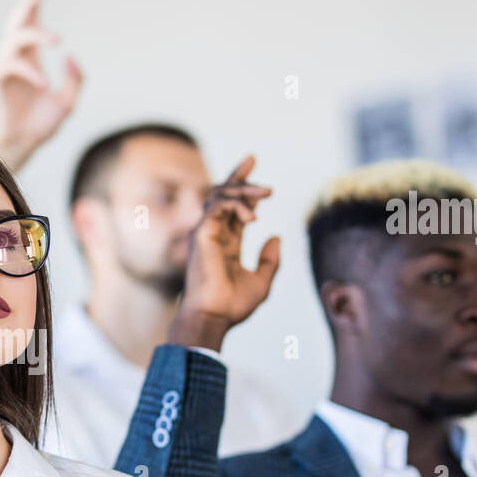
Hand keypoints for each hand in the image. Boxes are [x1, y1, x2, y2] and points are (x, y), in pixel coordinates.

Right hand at [0, 0, 82, 172]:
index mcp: (28, 63)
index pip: (29, 28)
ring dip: (37, 35)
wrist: (18, 148)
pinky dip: (30, 72)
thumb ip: (74, 80)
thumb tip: (69, 55)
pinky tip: (43, 85)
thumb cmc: (38, 128)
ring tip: (57, 39)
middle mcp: (13, 62)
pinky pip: (11, 64)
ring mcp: (0, 69)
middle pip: (16, 23)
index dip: (34, 8)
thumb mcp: (66, 103)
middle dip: (27, 5)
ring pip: (14, 38)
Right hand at [168, 155, 279, 350]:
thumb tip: (276, 236)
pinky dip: (236, 205)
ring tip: (266, 192)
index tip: (262, 184)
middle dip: (238, 176)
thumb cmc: (232, 306)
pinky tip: (253, 217)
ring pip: (219, 195)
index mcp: (226, 244)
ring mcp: (205, 232)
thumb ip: (270, 260)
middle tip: (253, 158)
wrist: (213, 317)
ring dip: (242, 187)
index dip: (247, 194)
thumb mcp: (261, 282)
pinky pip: (218, 206)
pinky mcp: (201, 233)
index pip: (235, 211)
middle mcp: (214, 234)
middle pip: (223, 195)